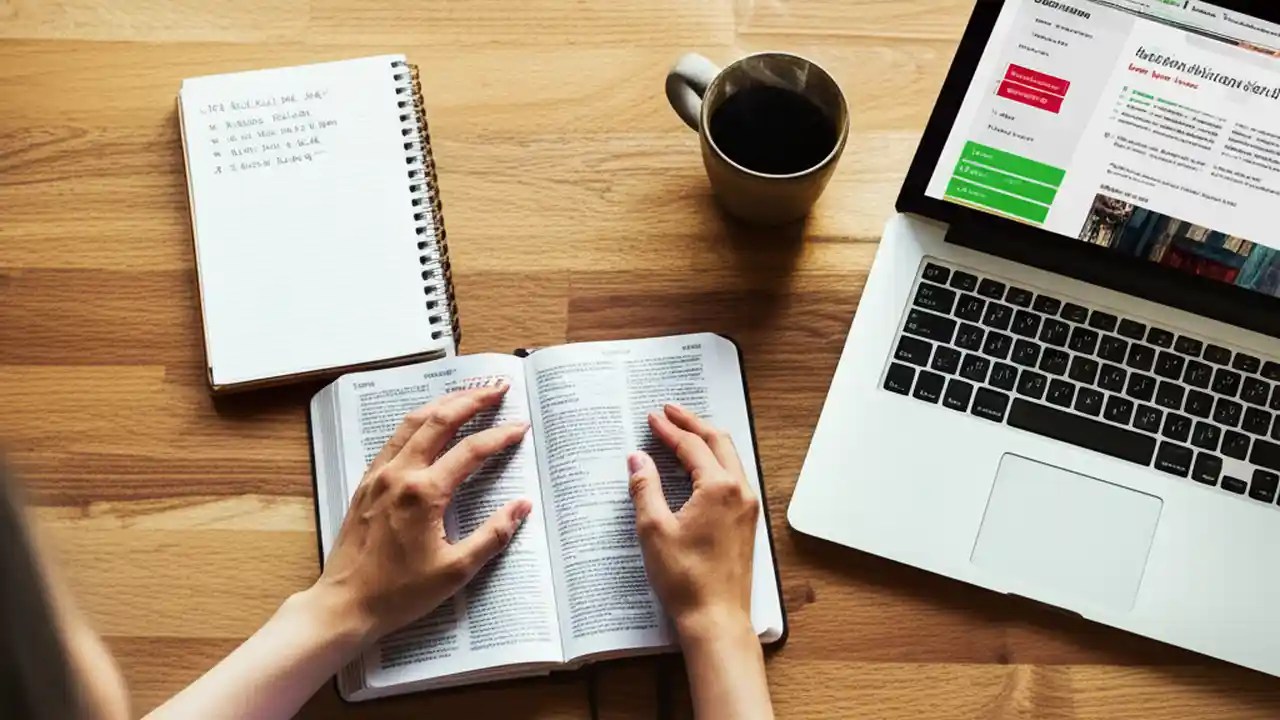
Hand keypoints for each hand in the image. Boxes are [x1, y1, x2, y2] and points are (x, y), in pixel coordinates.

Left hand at [314, 383, 532, 642]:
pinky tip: (428, 423)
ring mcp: (378, 476)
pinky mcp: (366, 484)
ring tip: (467, 394)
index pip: (471, 451)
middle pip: (439, 420)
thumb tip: (521, 506)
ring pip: (412, 422)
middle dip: (471, 399)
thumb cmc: (399, 593)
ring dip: (442, 403)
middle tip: (497, 388)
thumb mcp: (456, 570)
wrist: (345, 604)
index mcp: (424, 493)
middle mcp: (399, 474)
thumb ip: (492, 535)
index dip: (500, 436)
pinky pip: (394, 440)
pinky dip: (417, 422)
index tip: (520, 428)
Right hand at [627, 404, 758, 639]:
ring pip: (729, 457)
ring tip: (682, 431)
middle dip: (692, 423)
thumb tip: (638, 458)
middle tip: (669, 411)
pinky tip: (697, 466)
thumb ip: (645, 488)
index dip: (669, 429)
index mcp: (719, 487)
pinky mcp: (745, 521)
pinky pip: (732, 477)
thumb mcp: (653, 529)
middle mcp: (739, 491)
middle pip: (717, 441)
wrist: (716, 617)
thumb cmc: (686, 579)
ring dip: (705, 440)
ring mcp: (746, 506)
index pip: (691, 445)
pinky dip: (714, 461)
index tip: (652, 417)